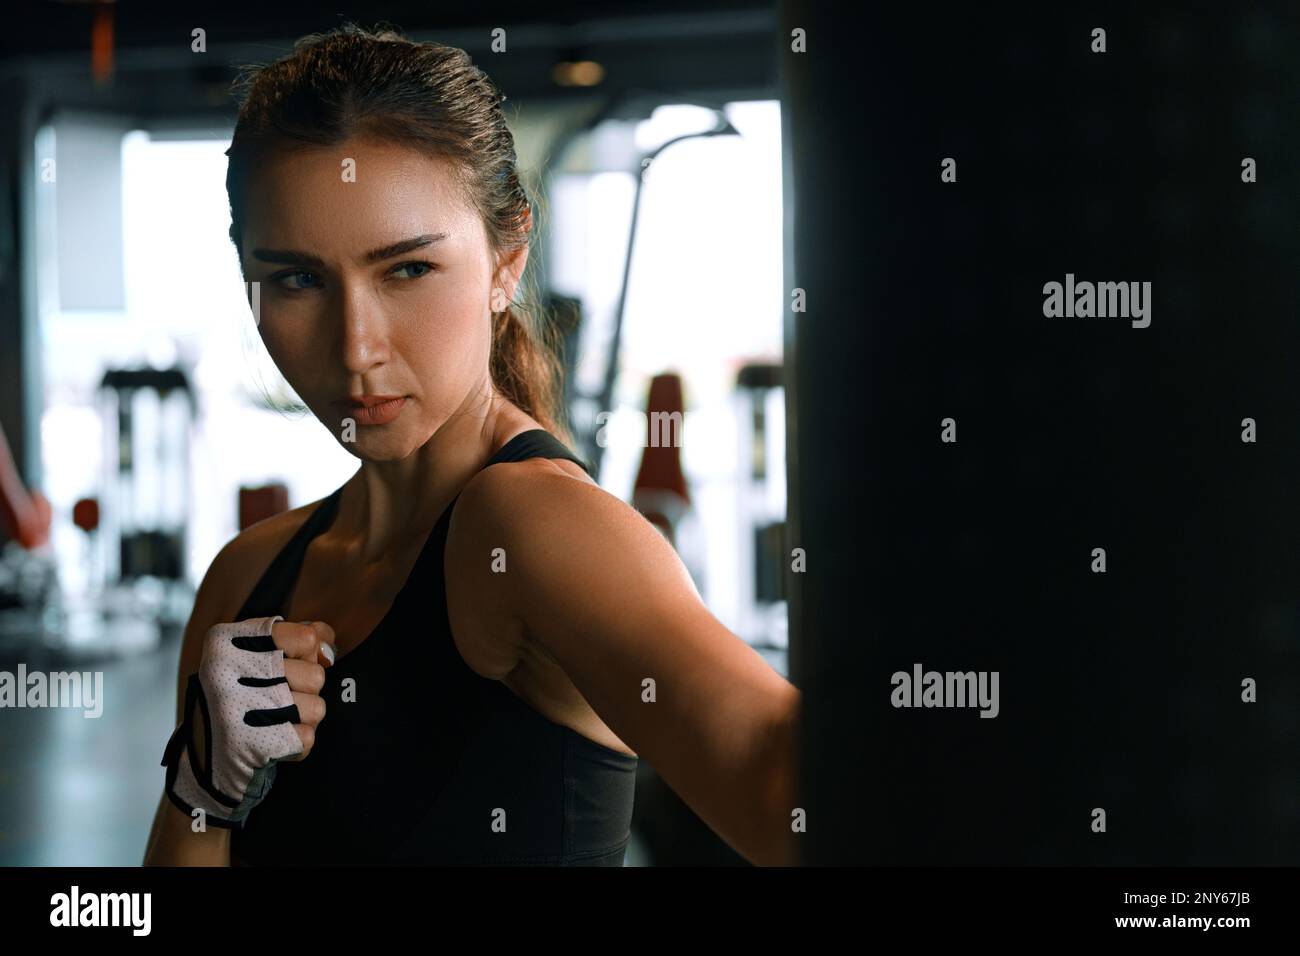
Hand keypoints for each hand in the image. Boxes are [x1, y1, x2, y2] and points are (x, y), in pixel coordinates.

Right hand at [161, 616, 335, 827]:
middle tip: (277, 698)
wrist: (202, 753)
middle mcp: (227, 670)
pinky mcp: (246, 743)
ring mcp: (236, 708)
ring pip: (316, 709)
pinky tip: (273, 740)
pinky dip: (296, 744)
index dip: (306, 654)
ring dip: (304, 719)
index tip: (285, 664)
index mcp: (228, 640)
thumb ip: (300, 636)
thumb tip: (327, 649)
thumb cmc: (241, 693)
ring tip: (276, 719)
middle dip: (306, 691)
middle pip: (315, 676)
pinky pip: (306, 739)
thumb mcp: (259, 652)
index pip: (307, 638)